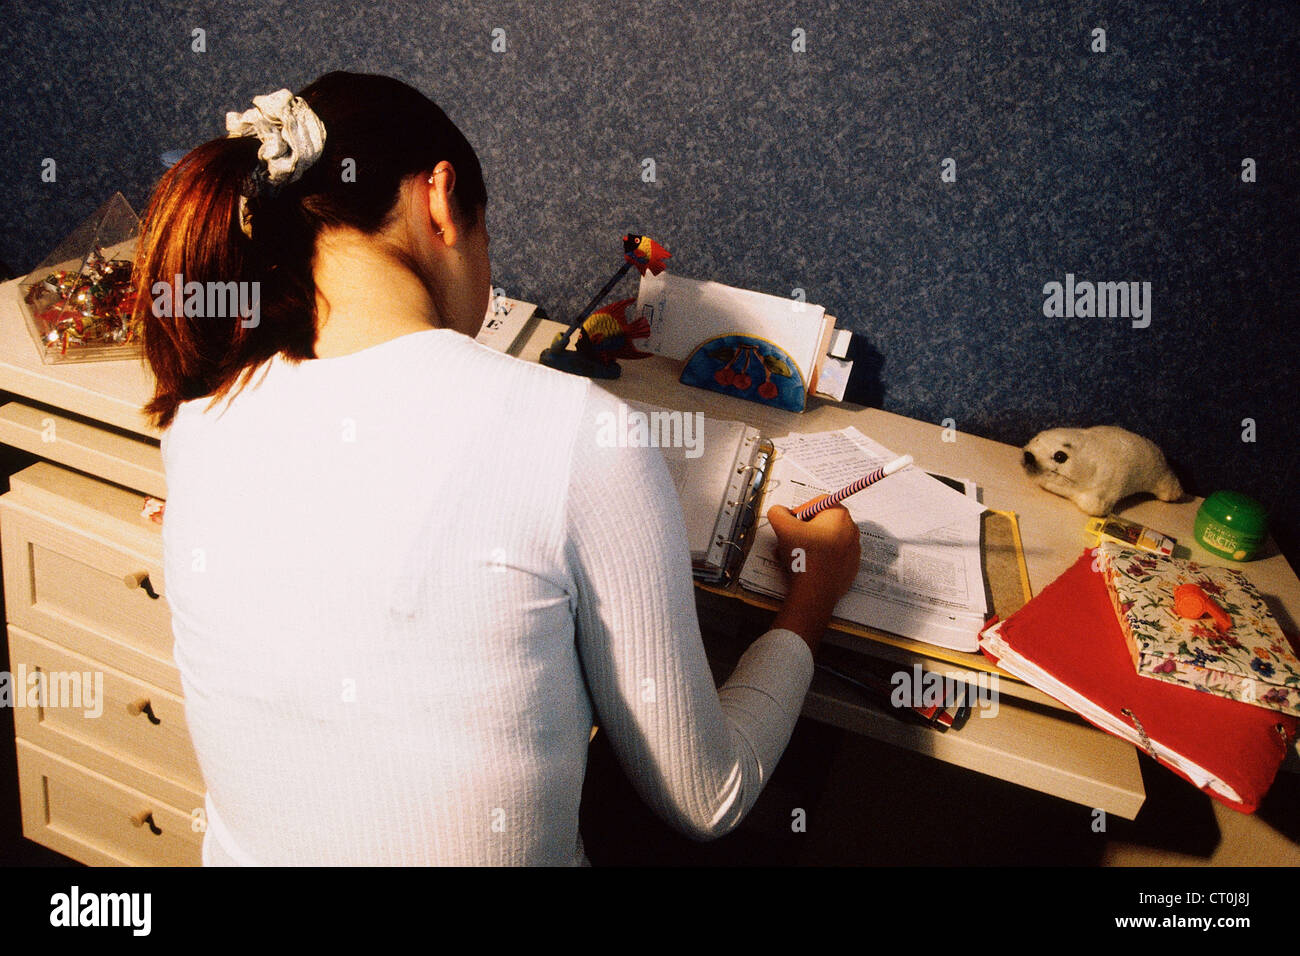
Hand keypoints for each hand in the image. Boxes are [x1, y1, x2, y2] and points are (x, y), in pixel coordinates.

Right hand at [767, 502, 860, 651]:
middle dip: (806, 528)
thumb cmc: (803, 555)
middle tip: (792, 539)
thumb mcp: (783, 527)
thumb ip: (778, 512)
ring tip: (797, 555)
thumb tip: (779, 511)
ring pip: (828, 539)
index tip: (791, 524)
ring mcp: (854, 550)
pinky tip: (809, 566)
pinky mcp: (852, 567)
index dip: (801, 510)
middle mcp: (852, 530)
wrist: (815, 592)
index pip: (818, 502)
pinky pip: (834, 556)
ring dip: (812, 543)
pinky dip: (822, 558)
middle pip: (824, 521)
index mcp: (839, 515)